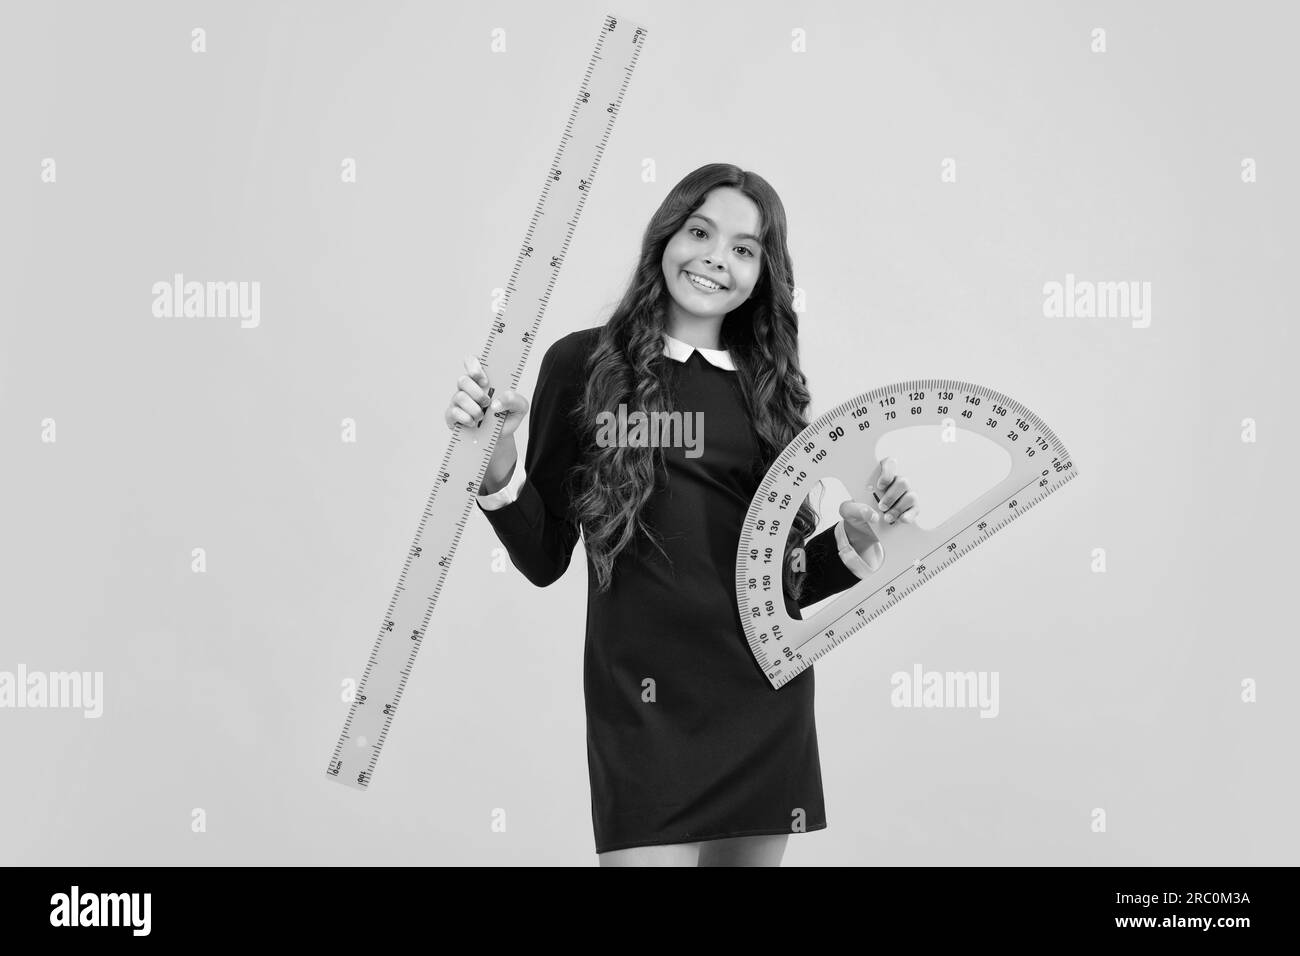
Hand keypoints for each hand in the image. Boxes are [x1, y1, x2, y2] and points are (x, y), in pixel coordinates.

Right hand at [444, 355, 529, 439]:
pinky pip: (453, 412)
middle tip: (487, 403)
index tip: (484, 379)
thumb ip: (514, 399)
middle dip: (476, 392)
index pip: (471, 361)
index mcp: (483, 379)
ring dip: (474, 409)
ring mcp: (458, 401)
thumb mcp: (520, 407)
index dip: (474, 365)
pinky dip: (466, 418)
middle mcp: (469, 387)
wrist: (499, 438)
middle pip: (463, 379)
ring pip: (459, 397)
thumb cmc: (507, 417)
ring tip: (482, 417)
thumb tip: (496, 403)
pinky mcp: (452, 415)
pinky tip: (473, 423)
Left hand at [838, 456, 919, 570]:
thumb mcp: (848, 511)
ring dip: (898, 508)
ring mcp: (904, 497)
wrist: (861, 530)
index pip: (889, 464)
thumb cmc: (856, 512)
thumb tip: (871, 514)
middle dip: (892, 496)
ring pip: (911, 496)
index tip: (880, 485)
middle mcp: (894, 484)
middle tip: (881, 507)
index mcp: (879, 477)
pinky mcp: (910, 510)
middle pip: (903, 481)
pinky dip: (909, 515)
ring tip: (886, 518)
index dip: (887, 472)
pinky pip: (915, 510)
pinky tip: (901, 520)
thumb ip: (855, 510)